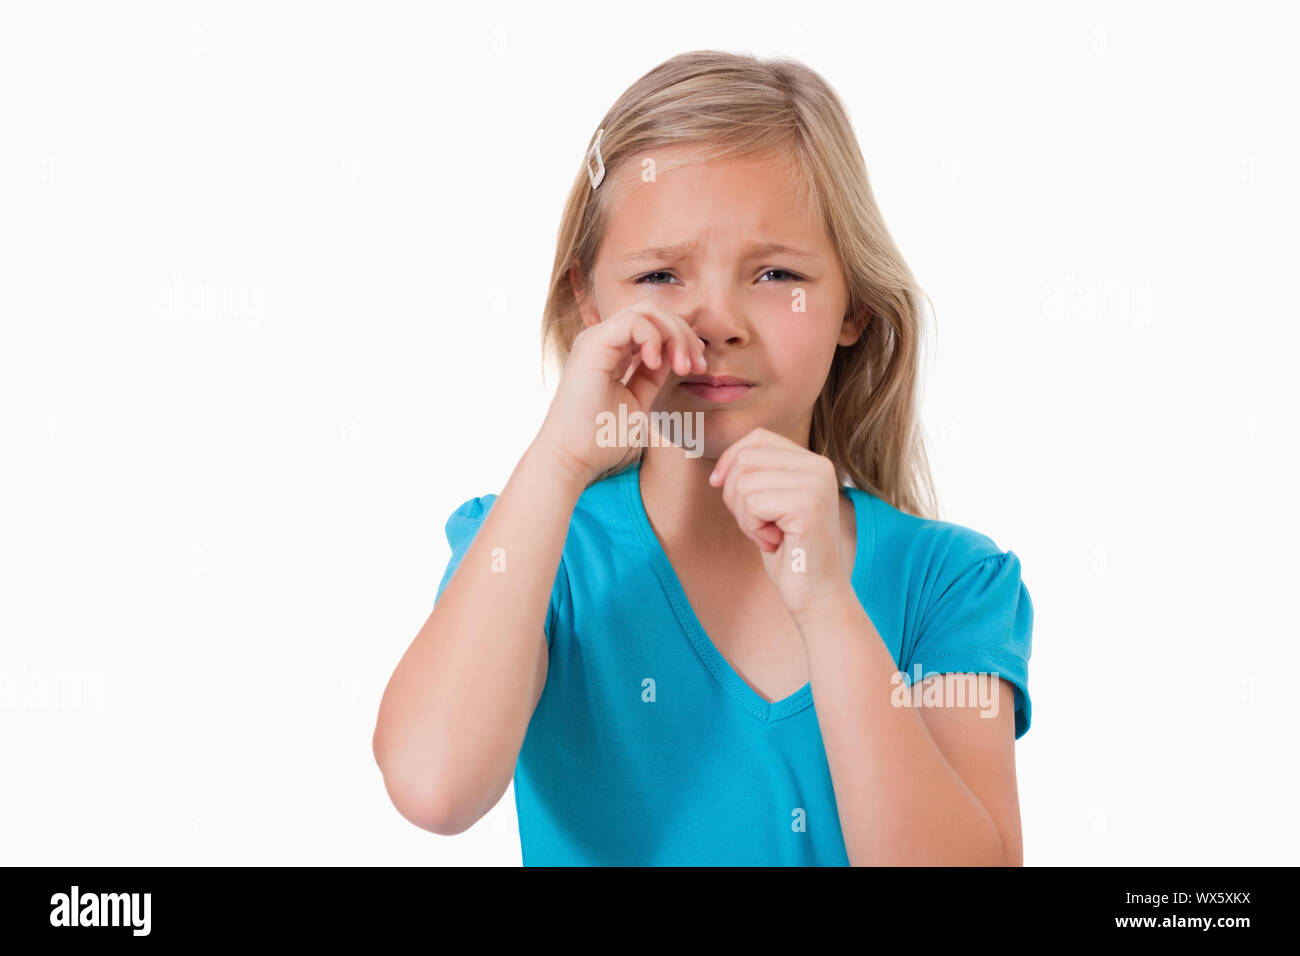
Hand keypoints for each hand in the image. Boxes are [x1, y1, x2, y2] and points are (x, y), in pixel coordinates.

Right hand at [534, 300, 705, 484]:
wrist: (572, 457)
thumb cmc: (599, 438)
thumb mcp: (638, 401)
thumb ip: (651, 377)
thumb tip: (671, 357)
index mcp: (611, 352)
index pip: (653, 326)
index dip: (682, 341)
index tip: (698, 368)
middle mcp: (602, 341)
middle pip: (653, 312)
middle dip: (683, 334)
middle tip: (697, 365)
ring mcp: (595, 340)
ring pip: (646, 311)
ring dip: (674, 334)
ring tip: (682, 366)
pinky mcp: (592, 345)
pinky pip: (632, 322)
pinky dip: (653, 338)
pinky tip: (657, 364)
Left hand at [709, 427, 852, 622]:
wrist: (816, 593)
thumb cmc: (789, 551)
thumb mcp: (770, 504)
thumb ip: (756, 475)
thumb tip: (720, 468)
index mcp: (813, 462)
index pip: (757, 437)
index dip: (730, 458)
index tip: (718, 485)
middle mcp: (819, 467)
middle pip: (746, 458)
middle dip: (735, 495)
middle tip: (756, 524)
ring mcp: (816, 485)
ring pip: (744, 483)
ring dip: (745, 517)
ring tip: (769, 535)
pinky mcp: (808, 507)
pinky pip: (752, 504)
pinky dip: (752, 528)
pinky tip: (775, 543)